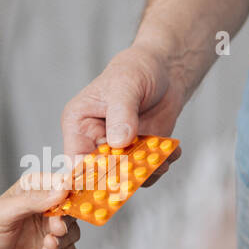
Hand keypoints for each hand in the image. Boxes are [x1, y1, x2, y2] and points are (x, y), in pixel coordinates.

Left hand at [0, 172, 79, 248]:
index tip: (70, 189)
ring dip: (65, 234)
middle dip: (68, 213)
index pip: (54, 183)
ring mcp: (48, 238)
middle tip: (57, 223)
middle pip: (69, 207)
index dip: (65, 185)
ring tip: (49, 241)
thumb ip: (30, 201)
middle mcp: (41, 216)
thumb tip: (61, 190)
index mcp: (27, 197)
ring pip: (73, 230)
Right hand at [60, 44, 183, 182]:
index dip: (90, 175)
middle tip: (144, 169)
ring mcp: (118, 150)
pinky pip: (146, 172)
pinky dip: (161, 165)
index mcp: (79, 125)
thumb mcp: (125, 86)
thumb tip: (119, 143)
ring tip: (164, 155)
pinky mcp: (138, 154)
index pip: (77, 160)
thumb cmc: (135, 70)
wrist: (163, 72)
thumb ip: (120, 114)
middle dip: (124, 175)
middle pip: (102, 174)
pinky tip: (171, 150)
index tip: (111, 179)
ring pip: (127, 177)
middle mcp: (94, 142)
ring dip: (147, 171)